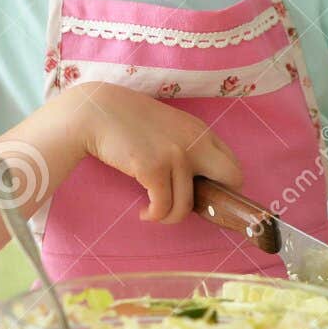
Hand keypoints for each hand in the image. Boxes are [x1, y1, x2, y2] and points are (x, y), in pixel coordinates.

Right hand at [55, 82, 243, 223]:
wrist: (94, 111)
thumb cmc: (128, 121)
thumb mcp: (169, 126)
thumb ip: (188, 145)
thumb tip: (198, 182)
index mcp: (200, 131)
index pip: (233, 164)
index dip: (221, 186)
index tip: (201, 195)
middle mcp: (194, 142)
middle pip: (232, 179)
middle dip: (215, 200)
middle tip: (191, 206)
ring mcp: (175, 156)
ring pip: (187, 206)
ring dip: (170, 216)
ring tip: (155, 212)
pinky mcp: (153, 169)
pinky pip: (162, 209)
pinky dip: (153, 216)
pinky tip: (144, 212)